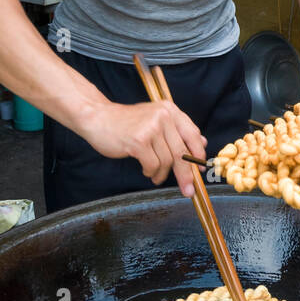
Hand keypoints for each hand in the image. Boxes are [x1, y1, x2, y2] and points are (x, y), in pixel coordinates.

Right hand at [83, 99, 206, 196]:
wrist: (98, 118)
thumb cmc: (126, 123)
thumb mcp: (154, 119)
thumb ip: (177, 130)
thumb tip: (202, 143)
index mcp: (169, 110)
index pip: (192, 134)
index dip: (198, 154)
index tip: (199, 169)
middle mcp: (163, 116)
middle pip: (182, 152)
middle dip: (186, 174)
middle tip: (189, 190)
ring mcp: (151, 128)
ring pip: (167, 161)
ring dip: (162, 174)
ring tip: (154, 175)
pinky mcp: (139, 141)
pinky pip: (153, 165)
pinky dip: (150, 172)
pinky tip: (145, 170)